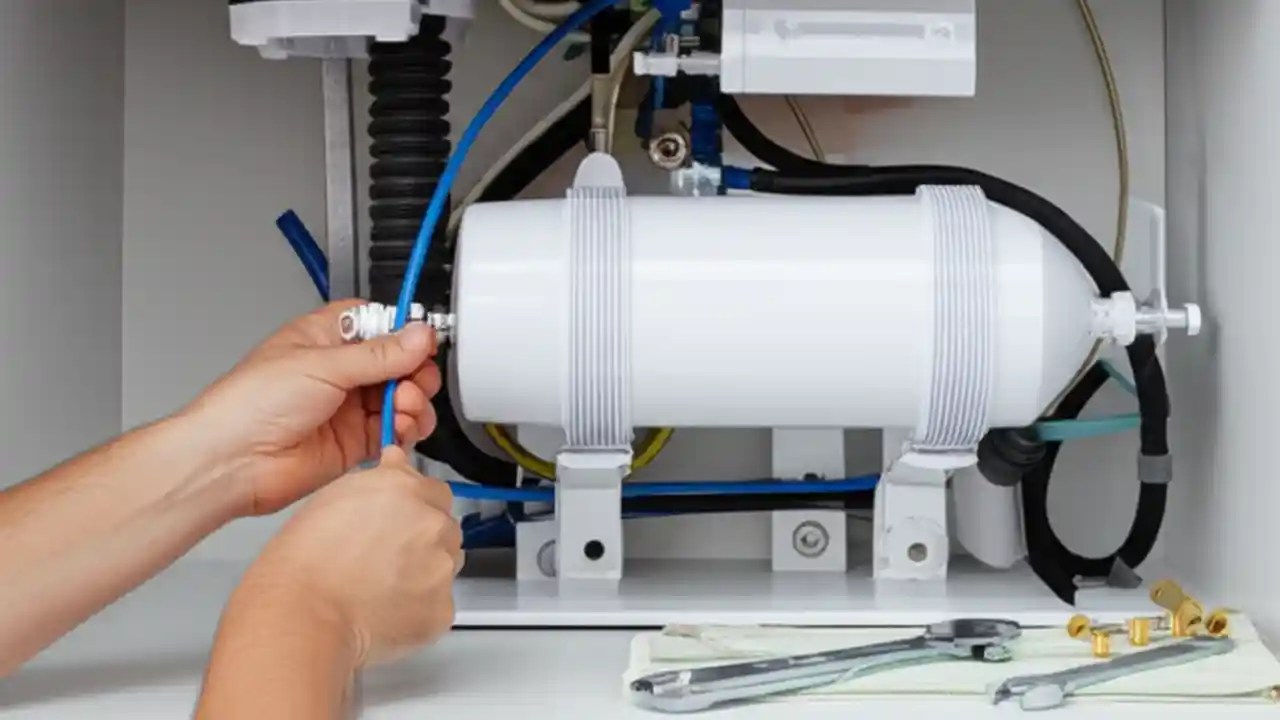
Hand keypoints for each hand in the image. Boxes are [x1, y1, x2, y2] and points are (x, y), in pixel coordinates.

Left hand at [185, 301, 440, 515]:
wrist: (230, 462)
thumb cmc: (250, 403)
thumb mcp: (321, 365)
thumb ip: (378, 354)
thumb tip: (419, 335)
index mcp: (325, 338)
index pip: (379, 325)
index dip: (405, 332)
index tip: (422, 342)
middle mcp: (339, 371)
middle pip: (398, 363)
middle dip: (415, 371)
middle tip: (414, 381)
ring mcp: (347, 407)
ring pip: (401, 398)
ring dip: (414, 401)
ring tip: (405, 407)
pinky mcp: (354, 442)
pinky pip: (395, 430)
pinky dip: (407, 429)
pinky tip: (400, 427)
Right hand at [232, 447, 460, 666]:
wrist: (304, 612)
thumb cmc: (307, 556)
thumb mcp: (334, 496)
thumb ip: (380, 477)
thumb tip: (397, 460)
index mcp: (407, 489)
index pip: (436, 492)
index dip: (417, 507)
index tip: (399, 522)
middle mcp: (433, 523)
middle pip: (444, 528)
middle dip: (423, 540)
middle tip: (385, 558)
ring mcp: (442, 568)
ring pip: (445, 565)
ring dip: (425, 572)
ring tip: (383, 587)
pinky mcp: (443, 609)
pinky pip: (439, 604)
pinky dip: (420, 608)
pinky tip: (387, 611)